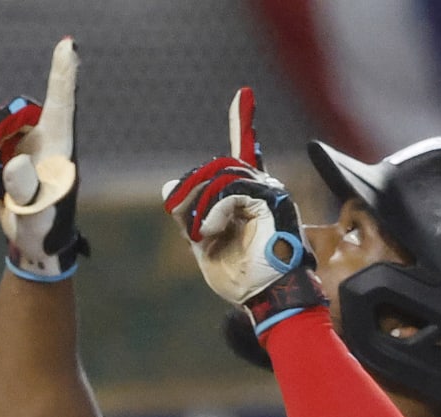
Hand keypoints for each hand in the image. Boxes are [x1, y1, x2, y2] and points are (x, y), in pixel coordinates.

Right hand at [0, 37, 88, 281]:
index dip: (63, 76)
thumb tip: (16, 161)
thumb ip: (26, 191)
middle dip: (3, 128)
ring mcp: (30, 145)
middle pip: (20, 112)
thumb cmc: (44, 230)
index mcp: (60, 151)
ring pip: (1, 126)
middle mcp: (46, 141)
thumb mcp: (35, 216)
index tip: (68, 45)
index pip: (61, 106)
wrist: (38, 244)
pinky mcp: (14, 152)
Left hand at [162, 88, 320, 327]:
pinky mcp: (271, 198)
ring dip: (199, 204)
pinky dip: (212, 210)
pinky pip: (228, 189)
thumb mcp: (204, 242)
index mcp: (249, 196)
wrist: (267, 298)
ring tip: (202, 233)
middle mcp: (263, 188)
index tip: (244, 94)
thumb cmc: (240, 277)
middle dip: (191, 188)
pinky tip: (211, 231)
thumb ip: (189, 215)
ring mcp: (270, 191)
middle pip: (217, 166)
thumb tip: (169, 187)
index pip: (245, 151)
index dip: (243, 122)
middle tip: (180, 216)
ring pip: (220, 174)